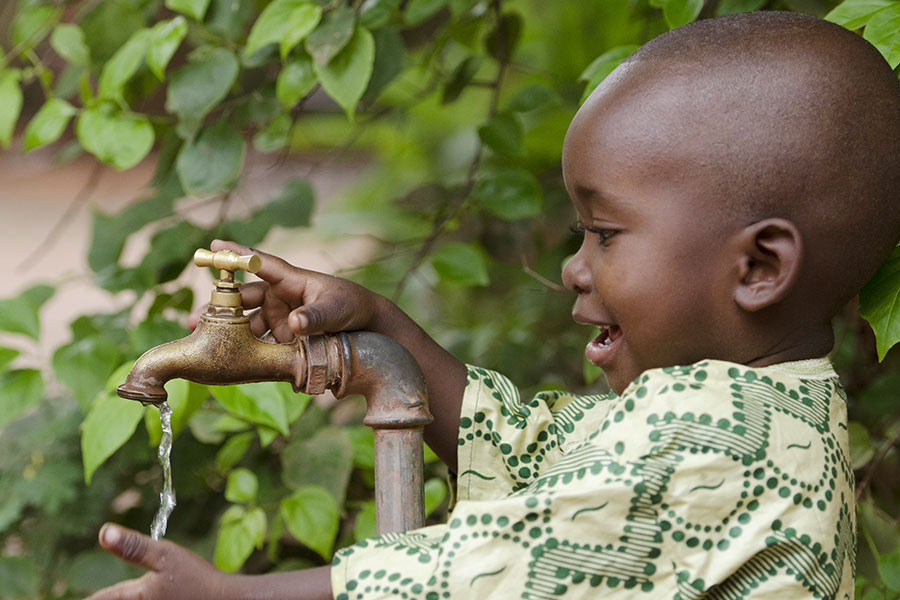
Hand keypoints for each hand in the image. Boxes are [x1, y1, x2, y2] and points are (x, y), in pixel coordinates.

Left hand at [87, 523, 333, 599]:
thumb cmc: (198, 579)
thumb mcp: (166, 555)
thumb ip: (133, 546)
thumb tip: (103, 531)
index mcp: (136, 596)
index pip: (102, 598)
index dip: (89, 598)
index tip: (77, 599)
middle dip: (107, 598)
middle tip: (95, 596)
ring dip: (125, 598)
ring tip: (120, 594)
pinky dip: (146, 599)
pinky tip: (153, 594)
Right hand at [189, 239, 467, 469]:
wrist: (369, 329)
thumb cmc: (354, 307)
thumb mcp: (338, 310)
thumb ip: (316, 316)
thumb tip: (294, 323)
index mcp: (291, 281)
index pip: (259, 264)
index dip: (236, 254)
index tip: (213, 245)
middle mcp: (280, 297)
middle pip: (243, 299)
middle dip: (219, 308)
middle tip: (196, 321)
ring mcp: (279, 318)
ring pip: (246, 323)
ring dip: (226, 332)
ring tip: (203, 342)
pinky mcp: (282, 338)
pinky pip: (258, 342)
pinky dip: (243, 350)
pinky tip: (226, 360)